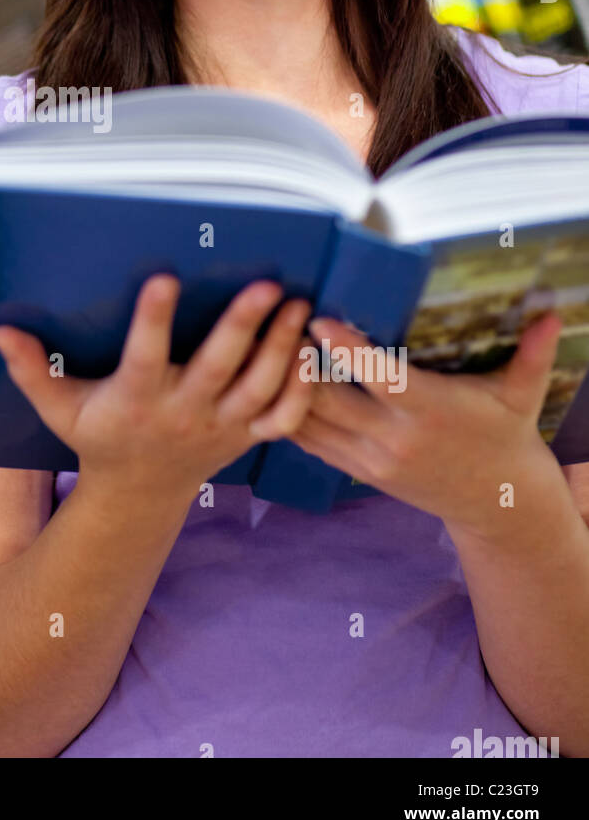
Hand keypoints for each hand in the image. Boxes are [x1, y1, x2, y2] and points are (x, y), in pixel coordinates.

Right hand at [0, 274, 314, 496]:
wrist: (139, 494)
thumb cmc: (96, 437)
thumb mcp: (58, 407)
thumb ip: (31, 369)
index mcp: (136, 399)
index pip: (144, 355)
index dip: (153, 318)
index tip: (164, 277)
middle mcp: (183, 412)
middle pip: (219, 368)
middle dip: (243, 327)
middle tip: (264, 284)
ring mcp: (220, 427)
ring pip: (260, 387)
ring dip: (282, 346)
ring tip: (297, 302)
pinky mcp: (245, 436)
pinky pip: (283, 417)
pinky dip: (301, 387)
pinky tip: (311, 348)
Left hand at [289, 312, 566, 532]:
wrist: (498, 506)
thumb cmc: (506, 437)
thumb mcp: (521, 397)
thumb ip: (531, 356)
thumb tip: (554, 313)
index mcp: (430, 411)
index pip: (381, 378)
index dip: (347, 349)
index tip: (319, 318)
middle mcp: (395, 439)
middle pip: (329, 400)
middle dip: (298, 363)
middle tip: (275, 321)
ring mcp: (371, 460)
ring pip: (310, 423)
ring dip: (284, 387)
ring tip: (264, 345)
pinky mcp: (359, 473)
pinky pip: (310, 443)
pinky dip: (287, 414)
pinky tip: (269, 383)